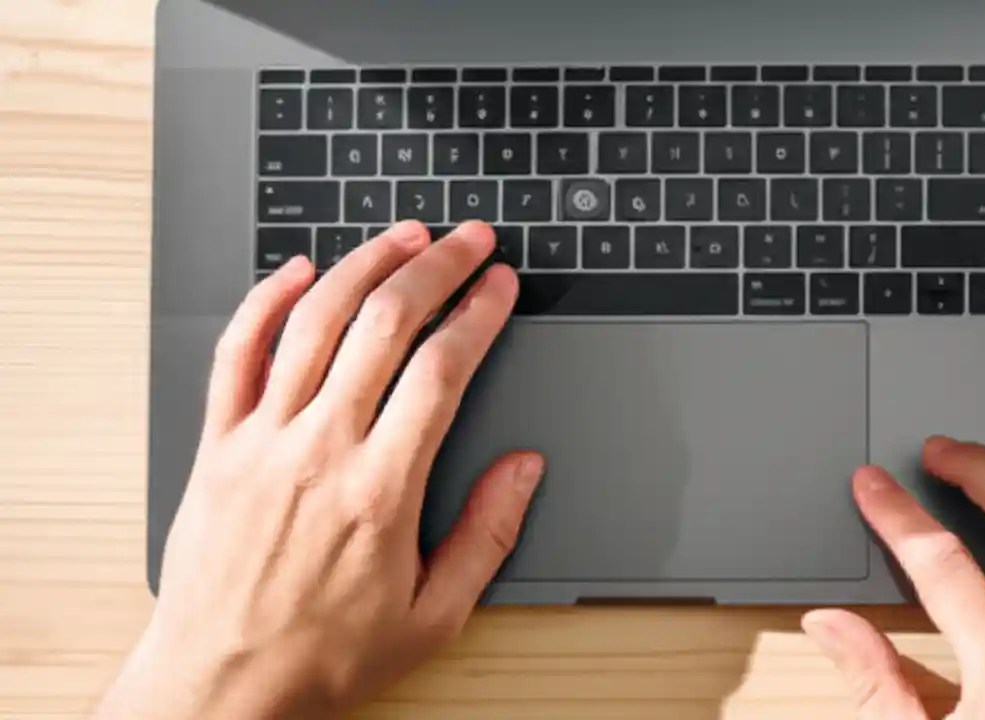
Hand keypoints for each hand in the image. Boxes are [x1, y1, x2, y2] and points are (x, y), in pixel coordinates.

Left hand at [94, 221, 541, 719]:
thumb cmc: (322, 656)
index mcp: (381, 491)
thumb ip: (487, 536)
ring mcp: (260, 441)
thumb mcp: (432, 617)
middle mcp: (319, 451)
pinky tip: (299, 270)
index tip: (500, 285)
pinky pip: (235, 352)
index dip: (479, 312)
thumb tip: (523, 468)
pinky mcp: (216, 446)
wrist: (219, 688)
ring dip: (364, 265)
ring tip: (403, 236)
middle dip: (437, 267)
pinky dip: (265, 300)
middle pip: (384, 324)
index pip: (441, 369)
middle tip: (469, 241)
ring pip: (313, 320)